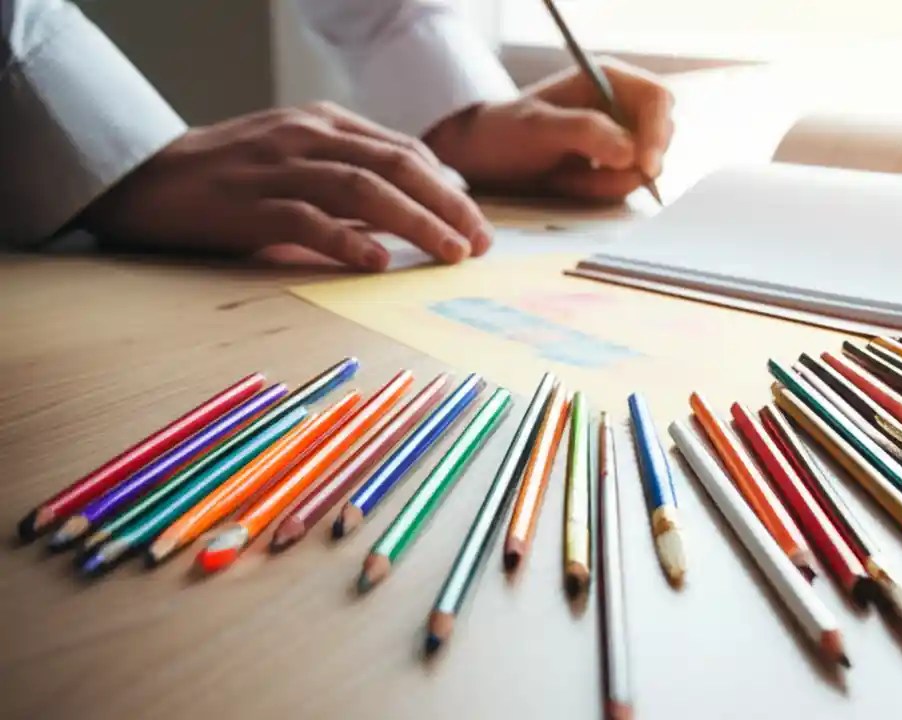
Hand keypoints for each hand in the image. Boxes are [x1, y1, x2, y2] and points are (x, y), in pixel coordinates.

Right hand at [81, 102, 492, 270]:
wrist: (145, 178)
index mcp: (324, 123)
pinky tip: (379, 262)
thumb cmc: (231, 177)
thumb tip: (415, 212)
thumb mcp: (298, 159)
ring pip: (363, 188)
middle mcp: (306, 136)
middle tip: (480, 243)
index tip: (476, 222)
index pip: (404, 150)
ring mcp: (277, 167)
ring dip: (416, 222)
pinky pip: (306, 220)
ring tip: (451, 253)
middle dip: (448, 204)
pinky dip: (347, 240)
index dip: (448, 187)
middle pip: (396, 165)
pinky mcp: (247, 204)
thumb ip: (351, 177)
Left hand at [426, 59, 673, 200]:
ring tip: (567, 176)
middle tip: (583, 175)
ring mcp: (619, 134)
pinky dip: (601, 189)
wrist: (485, 159)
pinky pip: (628, 182)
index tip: (645, 166)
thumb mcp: (539, 129)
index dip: (658, 132)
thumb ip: (586, 133)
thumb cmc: (504, 134)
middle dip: (627, 164)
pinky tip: (571, 182)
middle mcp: (619, 104)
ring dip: (608, 181)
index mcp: (608, 79)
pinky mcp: (613, 162)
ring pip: (645, 166)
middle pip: (660, 136)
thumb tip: (632, 152)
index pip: (658, 99)